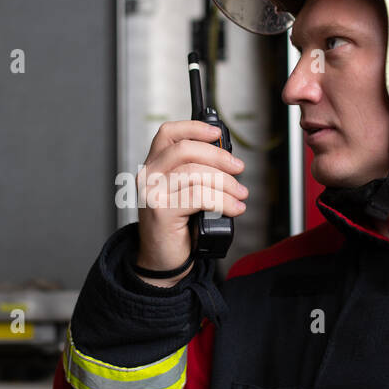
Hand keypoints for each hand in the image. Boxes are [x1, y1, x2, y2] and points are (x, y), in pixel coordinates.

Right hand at [135, 120, 246, 286]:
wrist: (162, 260)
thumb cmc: (175, 226)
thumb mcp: (183, 193)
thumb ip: (197, 173)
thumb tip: (228, 161)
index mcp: (153, 166)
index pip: (168, 134)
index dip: (194, 127)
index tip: (217, 133)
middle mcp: (148, 176)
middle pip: (186, 149)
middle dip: (219, 156)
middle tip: (238, 168)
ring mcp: (152, 193)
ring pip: (195, 173)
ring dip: (225, 183)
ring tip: (240, 194)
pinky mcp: (160, 211)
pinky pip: (199, 197)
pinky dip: (223, 201)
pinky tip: (234, 208)